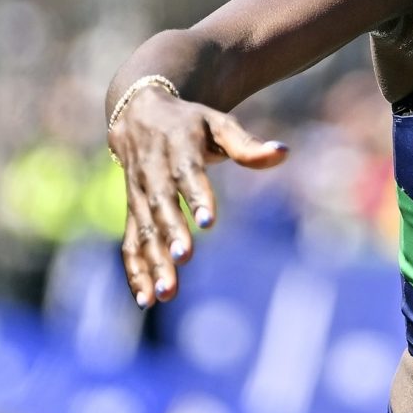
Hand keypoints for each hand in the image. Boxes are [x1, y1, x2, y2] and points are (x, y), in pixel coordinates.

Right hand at [107, 88, 288, 307]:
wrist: (137, 113)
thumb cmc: (189, 122)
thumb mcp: (218, 124)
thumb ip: (247, 144)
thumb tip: (283, 152)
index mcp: (176, 148)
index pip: (186, 174)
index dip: (197, 197)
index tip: (209, 222)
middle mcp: (152, 173)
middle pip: (160, 206)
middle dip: (172, 233)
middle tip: (185, 258)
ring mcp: (138, 195)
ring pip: (143, 231)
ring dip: (153, 262)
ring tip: (167, 293)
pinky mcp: (132, 212)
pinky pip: (130, 243)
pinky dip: (135, 270)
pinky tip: (146, 299)